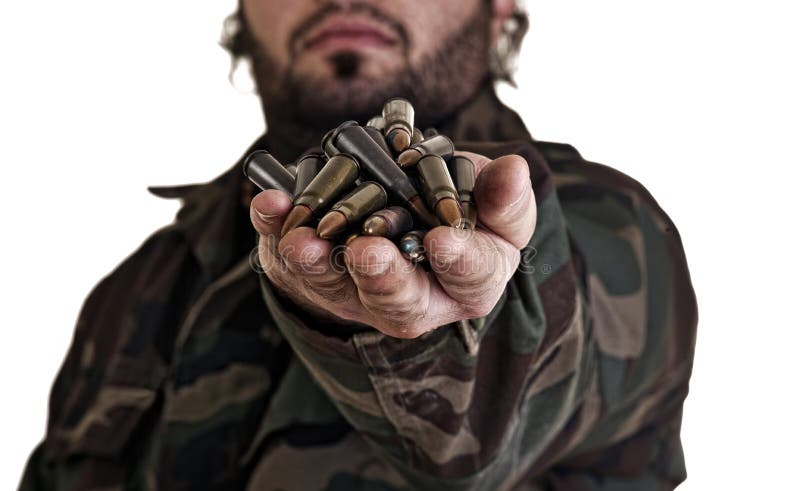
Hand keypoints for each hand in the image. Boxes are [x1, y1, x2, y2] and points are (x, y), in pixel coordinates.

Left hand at [249, 152, 536, 338]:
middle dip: (383, 277)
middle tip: (368, 253)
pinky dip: (277, 227)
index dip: (459, 261)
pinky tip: (268, 203)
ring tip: (302, 240)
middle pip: (400, 303)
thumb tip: (515, 169)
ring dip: (318, 263)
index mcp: (469, 280)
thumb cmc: (459, 204)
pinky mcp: (318, 275)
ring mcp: (361, 293)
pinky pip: (291, 258)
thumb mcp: (489, 197)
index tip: (442, 241)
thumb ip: (502, 192)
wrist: (405, 209)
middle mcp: (416, 298)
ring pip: (339, 288)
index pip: (472, 278)